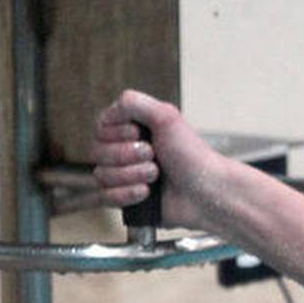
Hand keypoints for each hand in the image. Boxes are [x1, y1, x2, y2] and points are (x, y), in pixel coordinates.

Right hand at [90, 90, 215, 231]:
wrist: (207, 193)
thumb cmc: (193, 157)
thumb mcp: (166, 117)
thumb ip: (134, 103)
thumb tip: (114, 106)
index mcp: (132, 128)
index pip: (100, 127)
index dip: (117, 134)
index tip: (139, 135)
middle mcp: (125, 150)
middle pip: (96, 152)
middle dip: (126, 156)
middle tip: (154, 157)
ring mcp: (125, 176)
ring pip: (100, 176)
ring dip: (130, 175)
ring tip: (156, 176)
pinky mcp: (126, 199)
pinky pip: (105, 198)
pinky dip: (125, 195)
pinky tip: (145, 193)